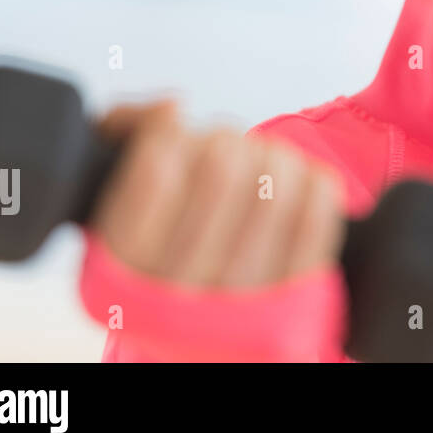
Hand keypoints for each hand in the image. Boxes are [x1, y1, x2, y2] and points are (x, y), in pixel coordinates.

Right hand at [88, 99, 346, 288]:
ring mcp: (239, 304)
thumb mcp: (114, 199)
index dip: (170, 129)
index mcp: (120, 271)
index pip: (156, 170)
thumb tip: (169, 107)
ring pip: (274, 188)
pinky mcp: (295, 299)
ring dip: (273, 157)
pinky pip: (318, 216)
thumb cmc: (161, 241)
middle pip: (222, 170)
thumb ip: (119, 138)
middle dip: (226, 141)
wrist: (206, 325)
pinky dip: (314, 181)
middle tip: (225, 147)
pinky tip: (300, 183)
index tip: (175, 124)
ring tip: (264, 163)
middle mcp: (177, 296)